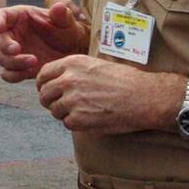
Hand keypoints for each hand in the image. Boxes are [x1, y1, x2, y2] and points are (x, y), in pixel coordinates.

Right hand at [0, 1, 88, 82]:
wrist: (72, 53)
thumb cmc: (67, 32)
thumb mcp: (67, 22)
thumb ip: (62, 15)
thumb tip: (59, 6)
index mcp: (19, 17)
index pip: (1, 15)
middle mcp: (13, 34)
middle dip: (5, 45)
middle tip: (17, 49)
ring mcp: (14, 52)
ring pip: (3, 58)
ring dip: (14, 62)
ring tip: (34, 61)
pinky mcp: (18, 68)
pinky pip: (8, 74)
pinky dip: (15, 75)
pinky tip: (30, 72)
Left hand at [36, 55, 180, 133]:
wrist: (144, 96)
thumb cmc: (126, 80)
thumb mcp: (96, 65)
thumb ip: (74, 71)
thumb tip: (58, 82)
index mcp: (72, 63)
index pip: (43, 75)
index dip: (43, 85)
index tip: (47, 90)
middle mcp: (68, 80)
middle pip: (44, 94)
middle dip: (51, 101)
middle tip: (62, 105)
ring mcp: (72, 100)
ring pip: (54, 111)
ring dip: (64, 114)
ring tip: (82, 111)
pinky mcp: (78, 119)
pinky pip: (67, 124)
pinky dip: (76, 124)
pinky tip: (90, 119)